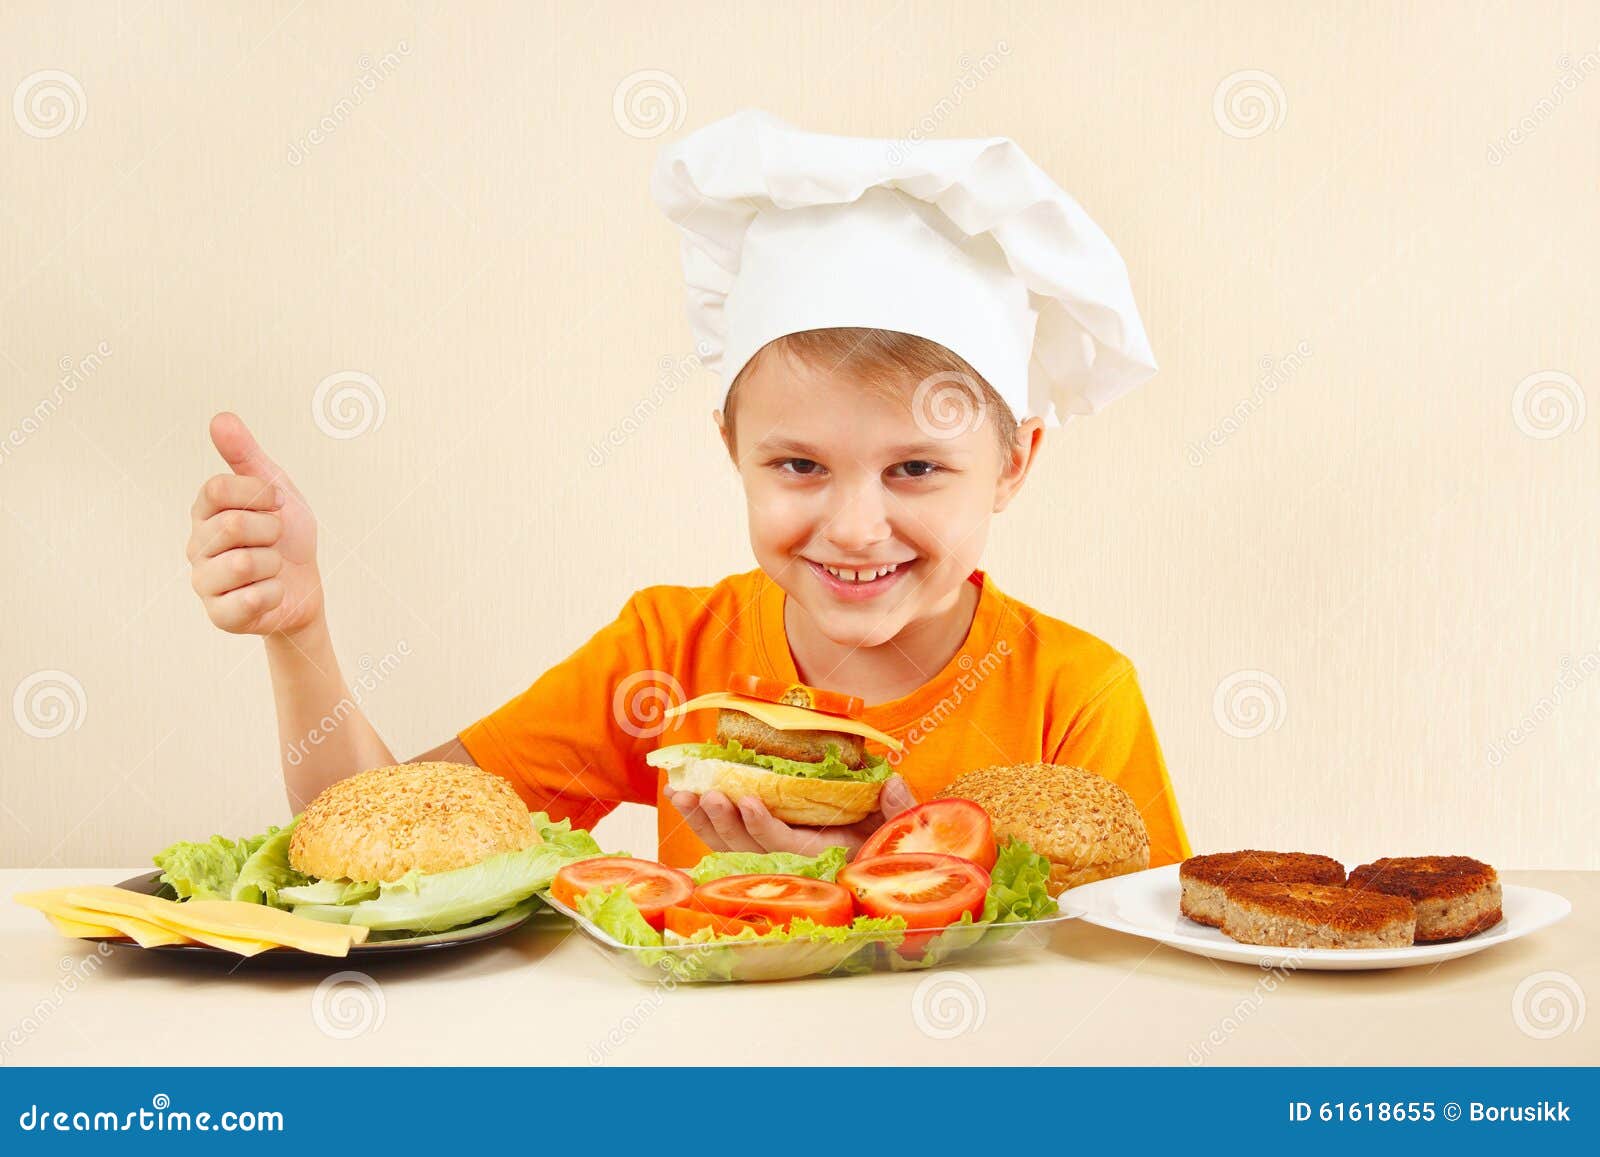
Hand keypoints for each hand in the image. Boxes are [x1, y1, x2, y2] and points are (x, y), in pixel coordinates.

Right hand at [187, 412, 323, 637]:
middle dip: (271, 531)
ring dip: (274, 564)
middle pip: (232, 525)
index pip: (216, 488)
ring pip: (242, 563)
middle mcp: (196, 545)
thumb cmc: (287, 536)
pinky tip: (270, 593)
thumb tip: (220, 417)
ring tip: (271, 568)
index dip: (259, 494)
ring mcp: (204, 582)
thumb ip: (246, 456)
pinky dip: (274, 593)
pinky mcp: (220, 616)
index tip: (276, 503)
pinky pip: (251, 599)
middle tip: (275, 540)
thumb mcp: (276, 489)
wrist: (306, 587)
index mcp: (205, 511)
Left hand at [668, 774, 917, 856]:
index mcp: (821, 857)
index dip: (764, 826)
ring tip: (680, 793)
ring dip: (703, 821)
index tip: (747, 801)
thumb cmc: (883, 836)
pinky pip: (724, 839)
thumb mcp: (895, 823)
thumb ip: (895, 807)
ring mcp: (771, 854)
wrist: (877, 853)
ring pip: (729, 845)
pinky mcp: (758, 844)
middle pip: (748, 849)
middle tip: (708, 794)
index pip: (786, 846)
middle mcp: (790, 862)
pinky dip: (703, 820)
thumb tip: (893, 782)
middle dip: (724, 823)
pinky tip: (684, 798)